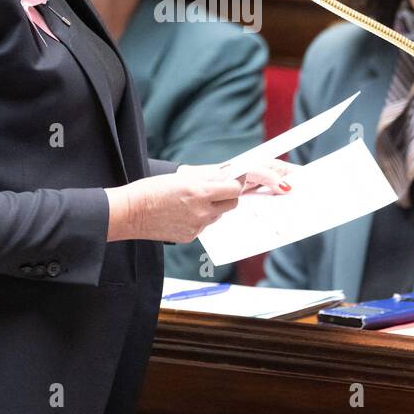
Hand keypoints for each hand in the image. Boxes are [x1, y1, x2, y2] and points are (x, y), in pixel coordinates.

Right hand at [105, 161, 292, 243]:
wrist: (129, 211)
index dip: (263, 181)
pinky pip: (206, 225)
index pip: (239, 184)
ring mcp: (198, 224)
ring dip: (212, 207)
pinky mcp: (191, 236)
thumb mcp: (184, 177)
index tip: (284, 184)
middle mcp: (203, 208)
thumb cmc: (153, 188)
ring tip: (187, 202)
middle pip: (233, 201)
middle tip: (212, 189)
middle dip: (227, 195)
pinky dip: (198, 218)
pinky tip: (179, 214)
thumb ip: (211, 178)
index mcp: (201, 189)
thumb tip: (234, 180)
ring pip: (220, 214)